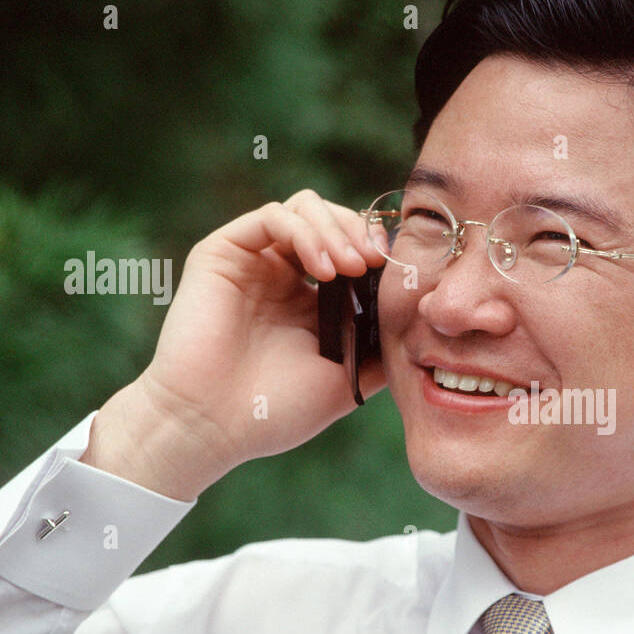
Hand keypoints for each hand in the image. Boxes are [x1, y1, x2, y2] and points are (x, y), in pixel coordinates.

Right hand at [81, 189, 387, 499]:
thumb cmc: (275, 411)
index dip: (377, 249)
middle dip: (361, 233)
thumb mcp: (347, 379)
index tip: (398, 270)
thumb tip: (419, 324)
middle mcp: (281, 274)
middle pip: (332, 218)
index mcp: (310, 300)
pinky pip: (272, 216)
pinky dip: (306, 233)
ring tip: (352, 267)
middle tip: (377, 262)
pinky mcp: (222, 253)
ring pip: (305, 208)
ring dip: (337, 229)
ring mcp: (252, 262)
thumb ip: (380, 348)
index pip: (351, 248)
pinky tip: (323, 270)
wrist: (215, 426)